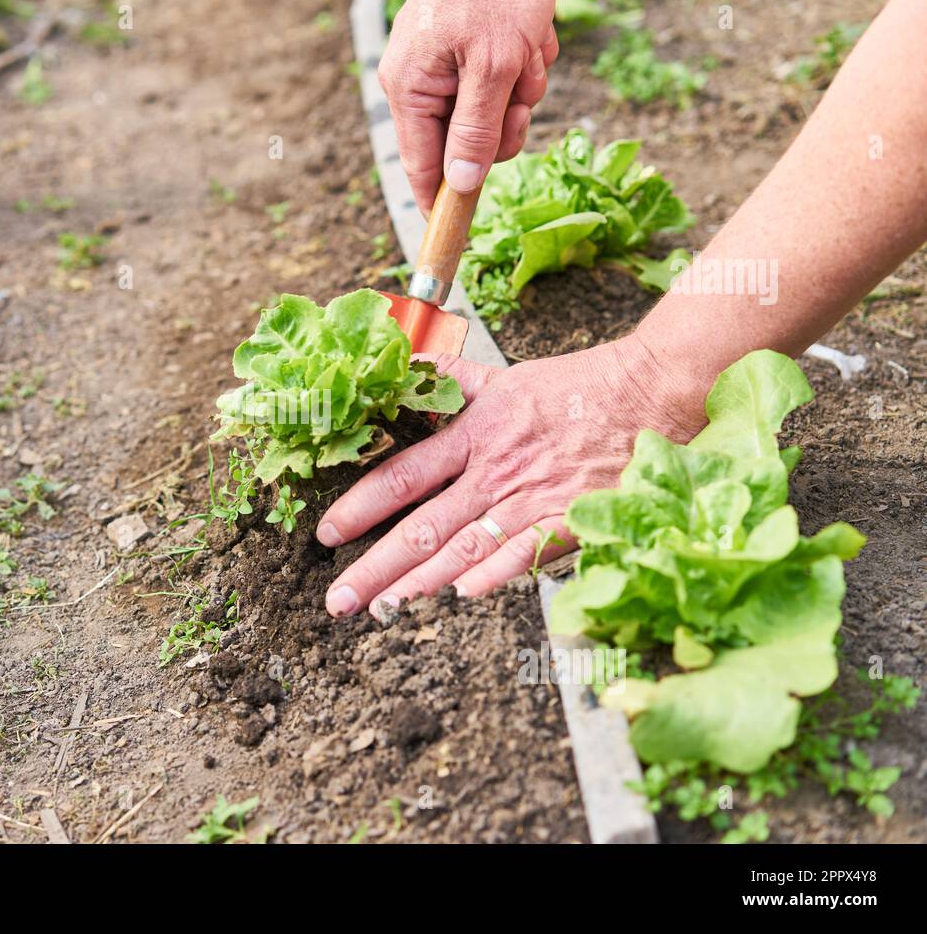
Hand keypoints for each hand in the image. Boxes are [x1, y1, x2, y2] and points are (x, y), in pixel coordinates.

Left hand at [316, 336, 709, 617]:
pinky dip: (494, 574)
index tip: (326, 535)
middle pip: (422, 526)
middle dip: (375, 567)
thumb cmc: (578, 387)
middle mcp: (495, 471)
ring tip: (382, 608)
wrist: (652, 391)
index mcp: (474, 435)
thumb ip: (452, 383)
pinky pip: (526, 553)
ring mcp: (532, 497)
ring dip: (420, 582)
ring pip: (464, 547)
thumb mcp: (504, 378)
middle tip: (338, 600)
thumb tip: (404, 371)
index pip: (402, 475)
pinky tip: (461, 596)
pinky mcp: (571, 517)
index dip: (360, 506)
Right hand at [380, 0, 558, 213]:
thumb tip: (459, 185)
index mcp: (412, 89)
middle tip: (520, 93)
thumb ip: (475, 129)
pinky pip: (505, 81)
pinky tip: (529, 34)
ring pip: (495, 112)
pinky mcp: (472, 51)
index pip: (422, 168)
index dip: (442, 203)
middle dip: (505, 122)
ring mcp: (447, 66)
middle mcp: (423, 83)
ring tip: (527, 48)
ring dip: (523, 88)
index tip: (456, 238)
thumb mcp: (494, 64)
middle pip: (468, 144)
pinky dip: (526, 63)